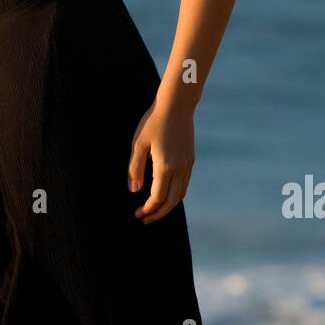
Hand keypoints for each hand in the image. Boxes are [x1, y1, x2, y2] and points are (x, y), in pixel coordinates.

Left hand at [127, 100, 194, 222]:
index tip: (138, 214)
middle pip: (171, 201)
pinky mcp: (191, 159)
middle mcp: (180, 168)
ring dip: (167, 206)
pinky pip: (184, 184)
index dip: (148, 209)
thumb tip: (133, 190)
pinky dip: (175, 195)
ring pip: (180, 194)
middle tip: (145, 219)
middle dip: (158, 214)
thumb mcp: (138, 144)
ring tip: (154, 210)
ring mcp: (188, 164)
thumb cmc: (154, 122)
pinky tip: (164, 194)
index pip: (157, 198)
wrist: (177, 105)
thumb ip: (135, 168)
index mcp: (165, 166)